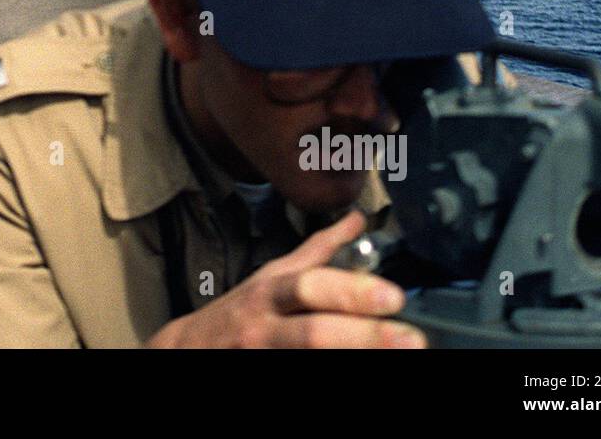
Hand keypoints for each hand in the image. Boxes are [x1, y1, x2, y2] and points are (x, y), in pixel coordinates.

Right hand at [145, 210, 426, 348]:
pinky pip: (302, 379)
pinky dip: (340, 371)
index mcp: (271, 293)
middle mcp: (266, 328)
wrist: (189, 350)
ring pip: (309, 355)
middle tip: (410, 339)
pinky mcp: (265, 375)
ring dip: (356, 357)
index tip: (393, 296)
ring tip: (400, 357)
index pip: (310, 287)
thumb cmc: (241, 312)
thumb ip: (317, 252)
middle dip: (363, 335)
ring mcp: (264, 357)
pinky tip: (364, 368)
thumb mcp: (273, 275)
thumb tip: (357, 221)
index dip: (351, 291)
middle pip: (314, 332)